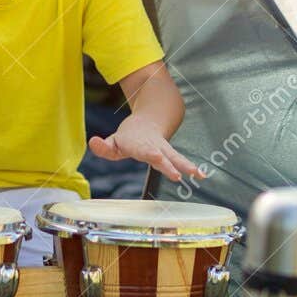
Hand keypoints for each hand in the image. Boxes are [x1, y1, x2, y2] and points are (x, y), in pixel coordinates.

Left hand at [88, 117, 204, 181]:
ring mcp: (164, 150)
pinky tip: (203, 176)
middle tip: (177, 175)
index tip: (157, 157)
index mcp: (138, 145)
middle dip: (169, 165)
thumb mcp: (113, 141)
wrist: (148, 121)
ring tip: (197, 175)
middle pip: (163, 156)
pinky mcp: (171, 154)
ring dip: (186, 165)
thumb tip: (93, 141)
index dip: (151, 153)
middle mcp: (154, 147)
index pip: (145, 150)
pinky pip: (181, 161)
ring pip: (176, 157)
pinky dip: (192, 167)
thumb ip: (103, 146)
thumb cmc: (128, 137)